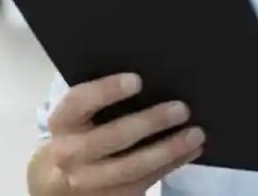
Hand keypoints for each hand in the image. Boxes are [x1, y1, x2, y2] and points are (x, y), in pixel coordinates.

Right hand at [45, 73, 206, 193]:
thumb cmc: (82, 130)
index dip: (107, 90)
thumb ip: (102, 99)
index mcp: (62, 122)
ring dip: (168, 150)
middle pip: (111, 138)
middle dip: (149, 123)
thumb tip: (152, 75)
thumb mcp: (79, 114)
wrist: (62, 179)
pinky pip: (146, 181)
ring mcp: (89, 180)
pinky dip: (172, 164)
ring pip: (132, 167)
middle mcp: (70, 153)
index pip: (80, 102)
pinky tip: (191, 149)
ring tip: (195, 134)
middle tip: (181, 108)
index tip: (137, 80)